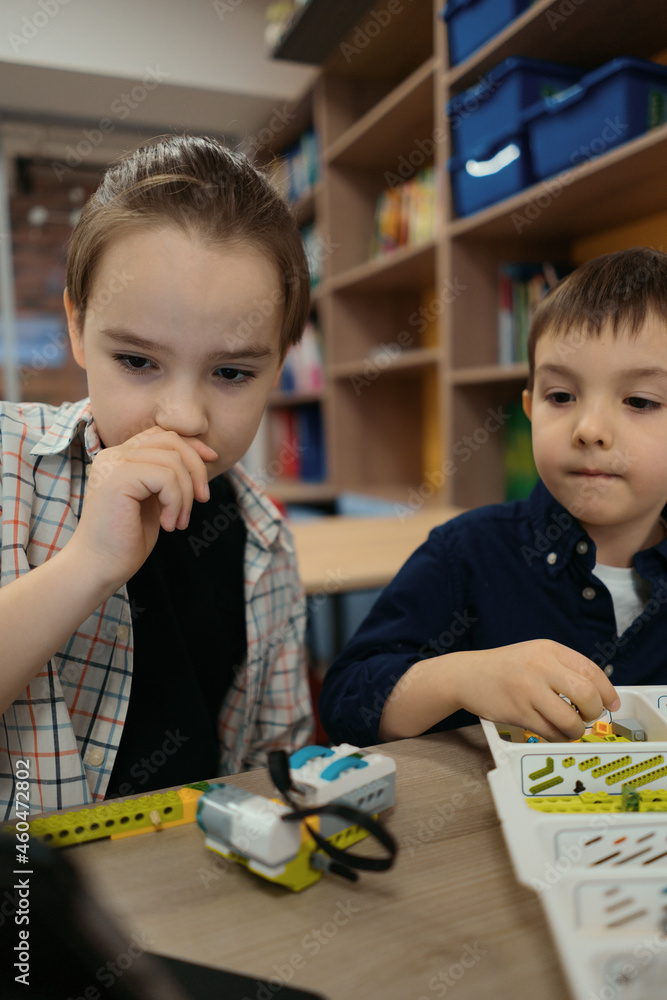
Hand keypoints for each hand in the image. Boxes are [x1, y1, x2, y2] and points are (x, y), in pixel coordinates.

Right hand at [68, 426, 217, 592]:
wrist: (99, 567)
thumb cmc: (127, 540)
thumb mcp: (154, 500)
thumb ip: (168, 476)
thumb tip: (203, 456)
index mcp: (120, 457)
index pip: (162, 435)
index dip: (192, 445)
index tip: (212, 461)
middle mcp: (113, 454)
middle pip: (171, 441)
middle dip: (196, 469)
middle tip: (203, 500)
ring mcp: (113, 464)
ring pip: (173, 461)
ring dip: (185, 496)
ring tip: (178, 522)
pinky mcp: (118, 478)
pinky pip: (166, 478)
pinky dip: (176, 503)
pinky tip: (168, 525)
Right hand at [450, 639, 619, 740]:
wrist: (467, 675)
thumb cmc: (505, 668)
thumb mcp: (535, 654)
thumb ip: (563, 668)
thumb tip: (597, 694)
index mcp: (549, 649)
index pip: (591, 670)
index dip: (607, 691)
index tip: (610, 703)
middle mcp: (541, 666)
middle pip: (586, 694)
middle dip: (594, 711)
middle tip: (587, 716)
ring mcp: (529, 690)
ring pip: (570, 719)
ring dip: (576, 729)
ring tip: (569, 727)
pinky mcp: (519, 712)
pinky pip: (551, 732)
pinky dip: (559, 737)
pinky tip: (555, 732)